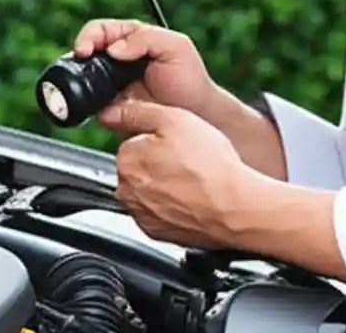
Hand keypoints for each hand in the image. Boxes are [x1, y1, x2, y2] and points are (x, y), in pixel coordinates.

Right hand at [71, 18, 227, 129]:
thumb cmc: (190, 79)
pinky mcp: (111, 107)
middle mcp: (118, 59)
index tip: (85, 49)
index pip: (100, 30)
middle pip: (86, 51)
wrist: (197, 115)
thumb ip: (145, 39)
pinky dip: (87, 103)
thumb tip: (114, 48)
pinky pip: (90, 104)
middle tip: (81, 62)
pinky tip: (95, 103)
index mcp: (130, 38)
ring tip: (85, 84)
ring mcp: (112, 84)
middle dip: (79, 56)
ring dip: (80, 79)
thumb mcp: (176, 47)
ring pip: (83, 77)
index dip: (88, 37)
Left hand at [108, 98, 251, 249]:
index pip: (133, 142)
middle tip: (189, 162)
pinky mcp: (158, 233)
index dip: (159, 140)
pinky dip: (173, 207)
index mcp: (126, 160)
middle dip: (159, 163)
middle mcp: (127, 191)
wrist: (235, 209)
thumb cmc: (210, 166)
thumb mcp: (174, 119)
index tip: (178, 143)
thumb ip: (137, 113)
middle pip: (139, 168)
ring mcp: (142, 215)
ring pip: (149, 192)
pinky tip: (193, 200)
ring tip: (194, 182)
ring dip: (165, 186)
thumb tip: (111, 112)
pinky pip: (161, 214)